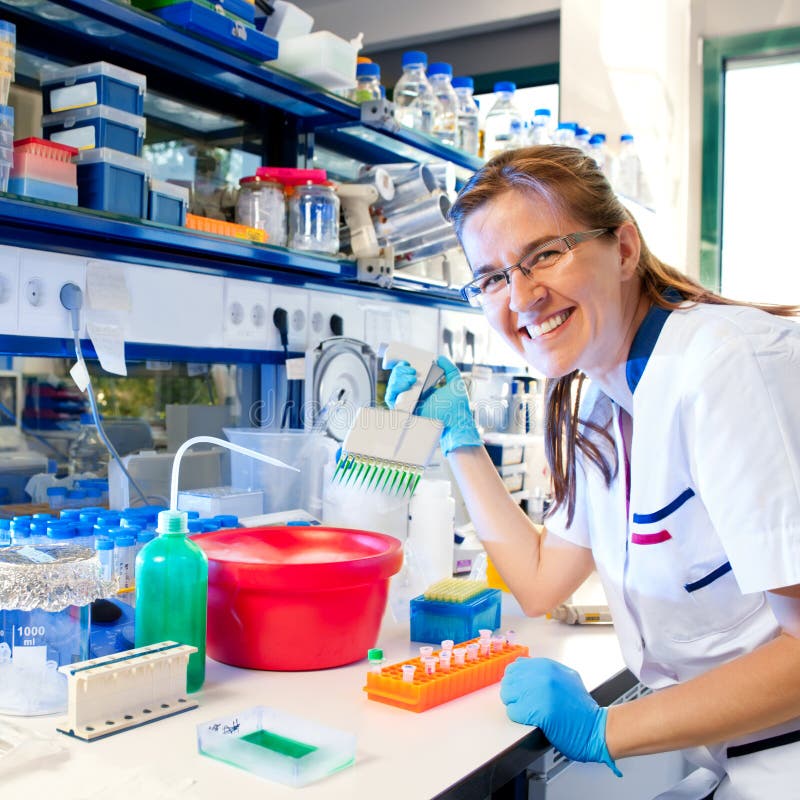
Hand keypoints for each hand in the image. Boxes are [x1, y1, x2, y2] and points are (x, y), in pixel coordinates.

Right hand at [385, 355, 481, 455]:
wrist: (456, 419)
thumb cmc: (457, 405)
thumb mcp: (455, 382)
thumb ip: (450, 368)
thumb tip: (439, 358)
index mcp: (422, 388)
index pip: (406, 375)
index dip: (403, 367)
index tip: (409, 362)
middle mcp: (412, 395)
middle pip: (397, 379)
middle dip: (400, 371)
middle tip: (413, 371)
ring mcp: (407, 403)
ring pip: (392, 387)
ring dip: (397, 378)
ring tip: (412, 377)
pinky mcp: (404, 410)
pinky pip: (391, 398)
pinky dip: (393, 389)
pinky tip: (407, 384)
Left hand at [500, 657, 621, 776]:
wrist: (595, 729)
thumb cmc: (582, 708)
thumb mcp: (566, 677)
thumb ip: (545, 671)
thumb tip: (523, 665)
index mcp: (547, 665)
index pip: (515, 667)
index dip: (515, 680)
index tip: (520, 689)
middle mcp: (541, 675)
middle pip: (508, 680)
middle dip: (513, 693)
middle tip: (523, 703)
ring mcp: (539, 692)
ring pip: (508, 695)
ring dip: (515, 705)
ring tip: (528, 712)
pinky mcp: (538, 710)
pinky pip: (513, 712)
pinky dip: (519, 718)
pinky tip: (532, 720)